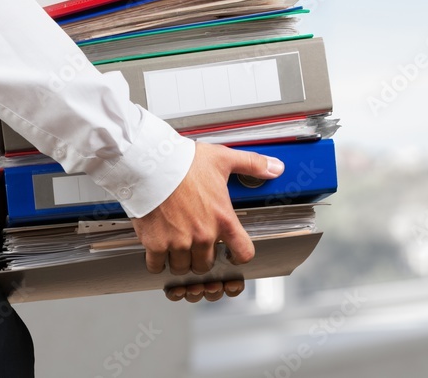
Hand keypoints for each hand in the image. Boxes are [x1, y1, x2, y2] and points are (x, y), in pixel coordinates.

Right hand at [131, 142, 284, 298]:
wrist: (151, 163)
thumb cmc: (183, 161)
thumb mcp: (223, 158)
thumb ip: (252, 164)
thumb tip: (276, 167)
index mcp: (223, 218)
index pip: (243, 253)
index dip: (238, 255)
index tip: (230, 253)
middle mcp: (203, 235)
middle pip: (206, 265)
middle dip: (201, 257)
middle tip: (193, 243)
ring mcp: (178, 242)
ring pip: (182, 268)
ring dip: (179, 260)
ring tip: (175, 245)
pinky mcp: (155, 243)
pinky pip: (157, 266)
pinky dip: (156, 261)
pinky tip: (157, 249)